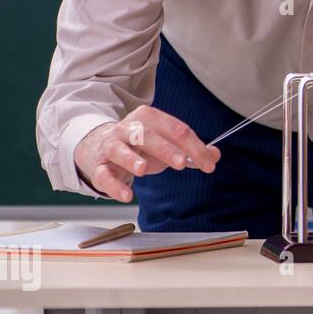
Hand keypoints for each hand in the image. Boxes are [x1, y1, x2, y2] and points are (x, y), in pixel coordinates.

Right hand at [75, 105, 219, 201]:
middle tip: (182, 163)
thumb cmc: (139, 146)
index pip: (175, 129)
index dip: (194, 146)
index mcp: (149, 118)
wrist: (98, 146)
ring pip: (119, 150)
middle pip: (148, 136)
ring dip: (131, 160)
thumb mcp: (166, 144)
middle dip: (166, 149)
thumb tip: (214, 155)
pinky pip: (104, 175)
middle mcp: (127, 129)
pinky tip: (127, 195)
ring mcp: (110, 146)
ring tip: (143, 170)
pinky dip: (114, 186)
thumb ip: (190, 150)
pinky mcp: (98, 166)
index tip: (208, 164)